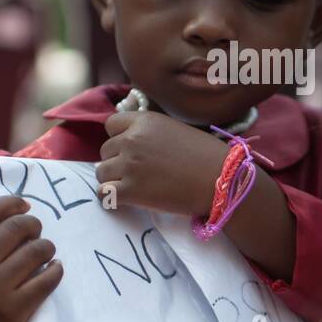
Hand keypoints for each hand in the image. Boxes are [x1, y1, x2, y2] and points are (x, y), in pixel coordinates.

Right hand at [0, 195, 62, 321]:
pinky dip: (56, 270)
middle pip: (17, 226)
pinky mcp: (16, 308)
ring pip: (37, 250)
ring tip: (45, 251)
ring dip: (47, 246)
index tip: (24, 204)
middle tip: (36, 231)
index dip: (11, 202)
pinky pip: (48, 278)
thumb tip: (14, 210)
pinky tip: (53, 269)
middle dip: (33, 224)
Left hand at [97, 111, 227, 216]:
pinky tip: (124, 200)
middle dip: (117, 161)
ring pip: (101, 174)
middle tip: (137, 173)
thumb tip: (133, 143)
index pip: (111, 125)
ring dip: (113, 181)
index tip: (131, 150)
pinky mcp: (130, 190)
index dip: (119, 138)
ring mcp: (129, 165)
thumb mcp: (175, 129)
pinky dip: (110, 199)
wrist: (220, 180)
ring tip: (133, 188)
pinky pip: (104, 194)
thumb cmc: (206, 155)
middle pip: (105, 151)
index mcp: (144, 121)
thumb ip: (150, 133)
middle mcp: (132, 139)